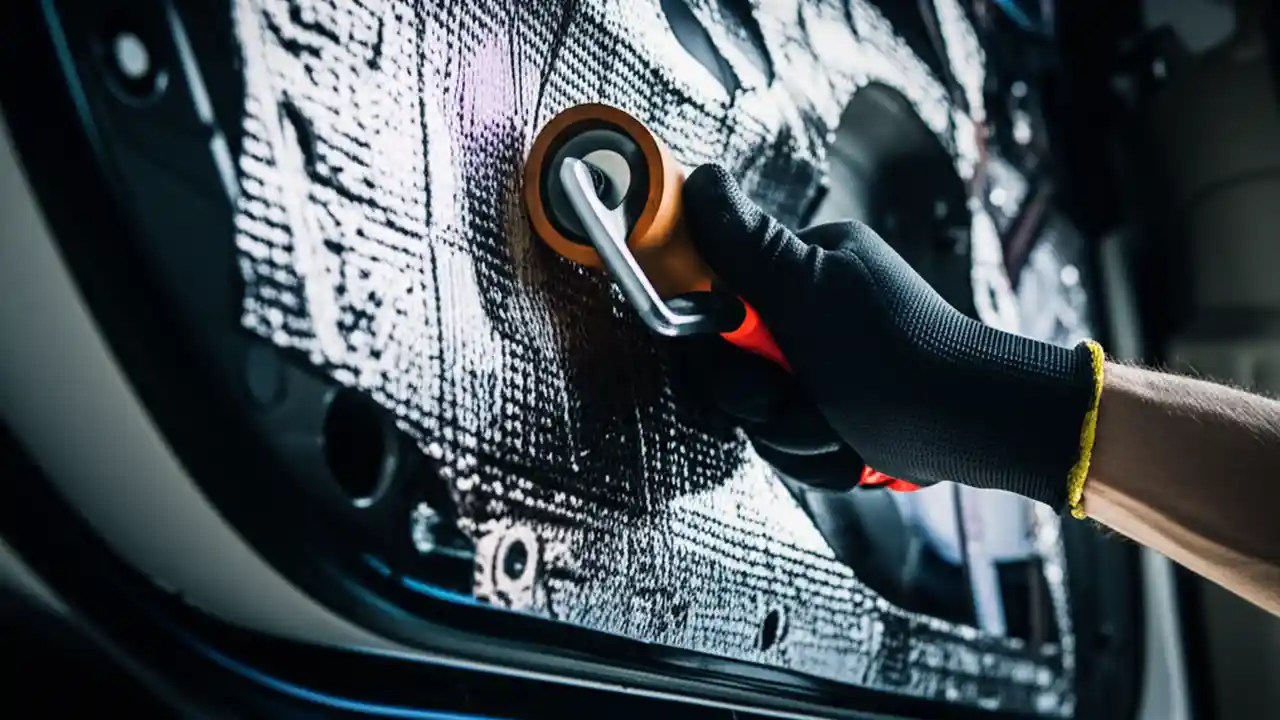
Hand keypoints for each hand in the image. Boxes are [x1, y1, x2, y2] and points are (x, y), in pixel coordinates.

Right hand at [678, 165, 1098, 510]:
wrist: (969, 427)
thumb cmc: (894, 352)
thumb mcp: (805, 286)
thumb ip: (743, 240)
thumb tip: (699, 179)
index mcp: (808, 264)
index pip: (720, 300)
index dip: (719, 343)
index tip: (748, 356)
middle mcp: (816, 311)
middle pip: (736, 367)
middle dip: (761, 399)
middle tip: (790, 398)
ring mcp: (827, 367)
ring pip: (763, 415)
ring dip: (792, 435)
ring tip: (835, 427)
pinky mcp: (840, 417)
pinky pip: (795, 446)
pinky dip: (819, 456)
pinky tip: (849, 448)